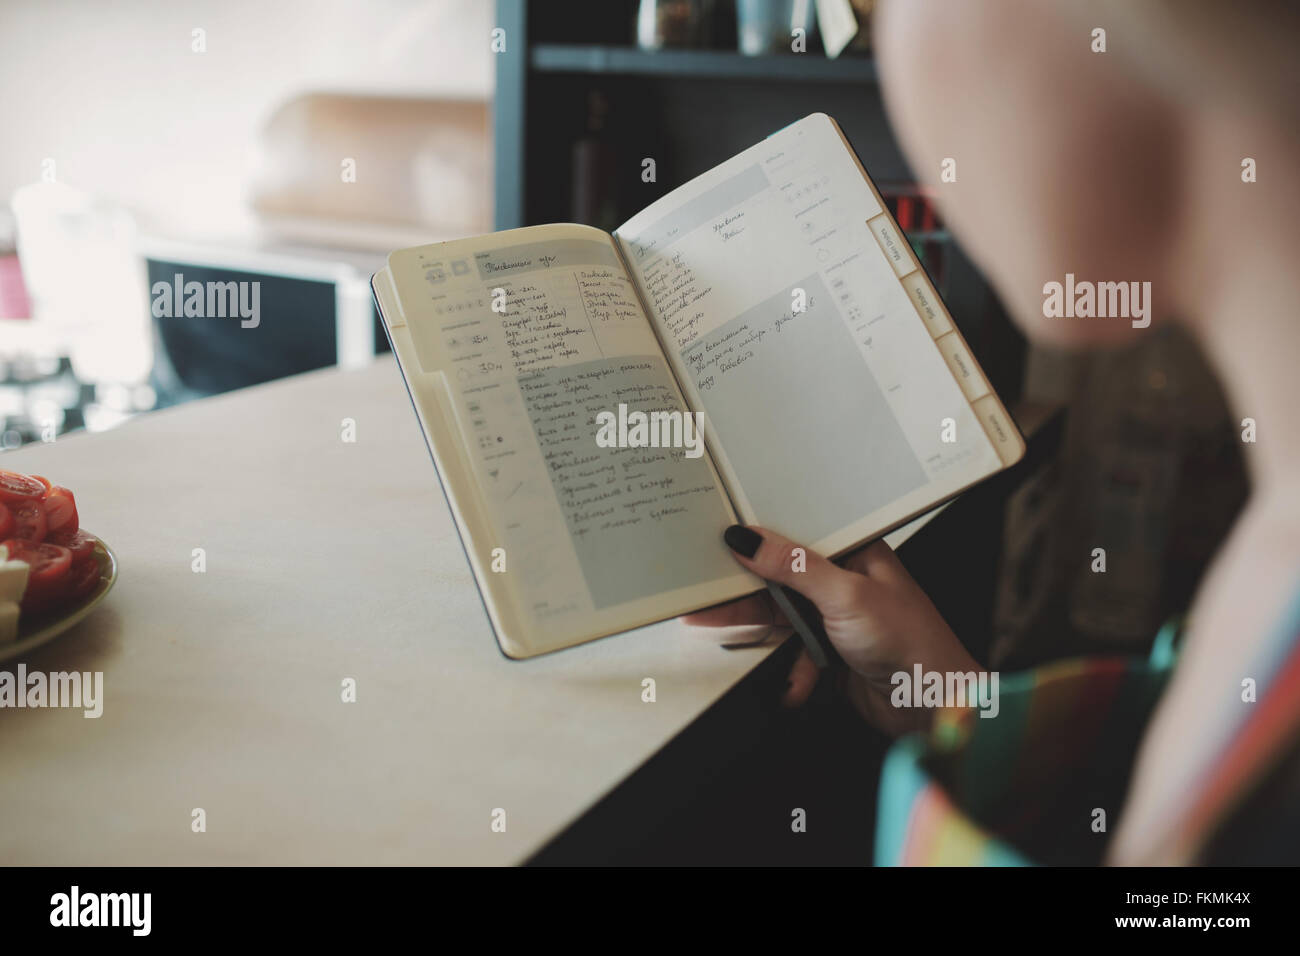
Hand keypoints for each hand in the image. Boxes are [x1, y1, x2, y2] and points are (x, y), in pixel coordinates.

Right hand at [684, 525, 981, 735]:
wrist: (933, 705)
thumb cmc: (912, 641)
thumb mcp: (845, 594)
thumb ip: (792, 566)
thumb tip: (748, 539)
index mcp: (854, 552)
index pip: (794, 536)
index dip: (757, 540)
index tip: (718, 544)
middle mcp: (844, 581)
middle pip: (780, 579)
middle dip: (745, 591)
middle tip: (703, 594)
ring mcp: (837, 619)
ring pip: (782, 618)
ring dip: (761, 633)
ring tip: (715, 627)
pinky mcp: (832, 653)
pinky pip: (793, 654)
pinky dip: (790, 671)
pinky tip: (795, 684)